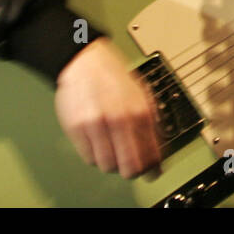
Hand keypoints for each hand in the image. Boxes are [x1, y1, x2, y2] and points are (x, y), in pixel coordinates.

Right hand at [54, 37, 161, 179]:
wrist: (85, 61)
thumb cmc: (113, 78)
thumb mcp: (142, 96)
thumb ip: (149, 125)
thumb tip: (156, 154)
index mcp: (141, 112)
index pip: (151, 155)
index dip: (152, 168)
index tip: (151, 172)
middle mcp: (120, 120)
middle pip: (130, 168)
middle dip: (131, 171)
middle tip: (129, 167)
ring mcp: (97, 125)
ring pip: (108, 166)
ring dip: (111, 163)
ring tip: (111, 150)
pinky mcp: (77, 129)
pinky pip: (89, 158)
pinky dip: (94, 155)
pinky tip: (97, 142)